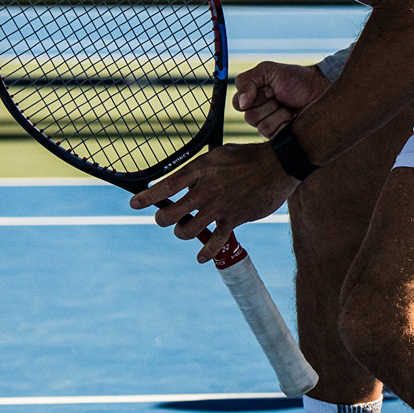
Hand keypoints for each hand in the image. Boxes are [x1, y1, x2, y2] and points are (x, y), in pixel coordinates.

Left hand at [129, 143, 298, 261]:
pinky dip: (206, 252)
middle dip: (162, 219)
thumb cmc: (249, 157)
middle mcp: (206, 190)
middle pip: (171, 213)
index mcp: (201, 170)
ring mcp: (220, 206)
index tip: (134, 204)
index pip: (166, 186)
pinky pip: (214, 242)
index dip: (147, 197)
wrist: (280, 164)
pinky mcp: (235, 219)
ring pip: (187, 230)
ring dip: (182, 233)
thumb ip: (200, 171)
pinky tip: (201, 257)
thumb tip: (185, 187)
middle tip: (164, 219)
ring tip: (186, 230)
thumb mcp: (219, 155)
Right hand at [233, 61, 329, 136]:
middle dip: (268, 104)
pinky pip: (273, 134)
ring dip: (279, 113)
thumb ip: (248, 80)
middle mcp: (259, 112)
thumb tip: (242, 103)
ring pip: (261, 126)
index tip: (267, 89)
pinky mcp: (281, 136)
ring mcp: (270, 125)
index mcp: (253, 97)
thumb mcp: (269, 70)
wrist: (321, 89)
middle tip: (281, 97)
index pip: (238, 104)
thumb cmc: (297, 79)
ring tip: (290, 106)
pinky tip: (294, 116)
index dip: (251, 98)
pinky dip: (285, 123)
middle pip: (249, 117)